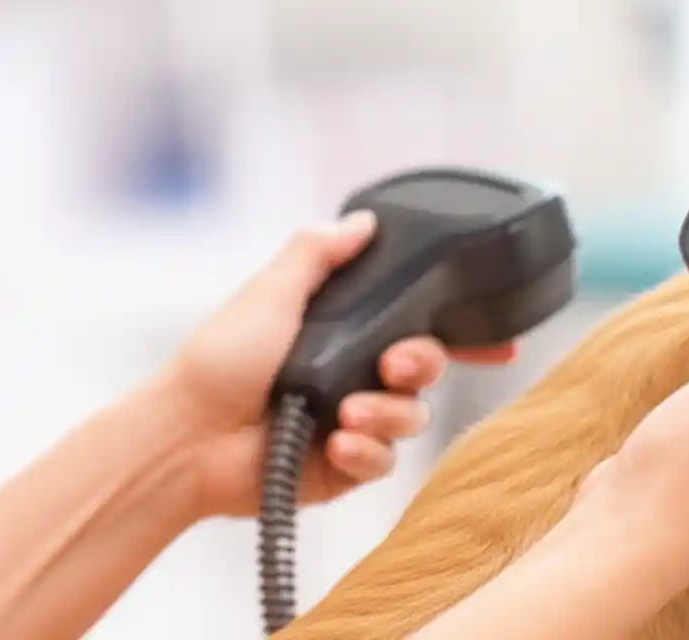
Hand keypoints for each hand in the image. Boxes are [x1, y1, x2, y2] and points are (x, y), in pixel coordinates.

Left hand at [159, 211, 516, 517]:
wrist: (185, 437)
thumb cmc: (218, 361)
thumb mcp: (271, 292)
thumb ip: (318, 253)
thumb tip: (364, 220)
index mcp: (346, 331)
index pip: (419, 327)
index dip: (464, 335)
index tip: (502, 341)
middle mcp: (357, 376)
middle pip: (428, 369)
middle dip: (422, 364)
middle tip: (392, 365)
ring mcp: (354, 424)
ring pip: (413, 417)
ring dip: (388, 413)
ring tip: (347, 415)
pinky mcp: (345, 469)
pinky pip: (385, 461)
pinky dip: (365, 453)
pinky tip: (336, 446)